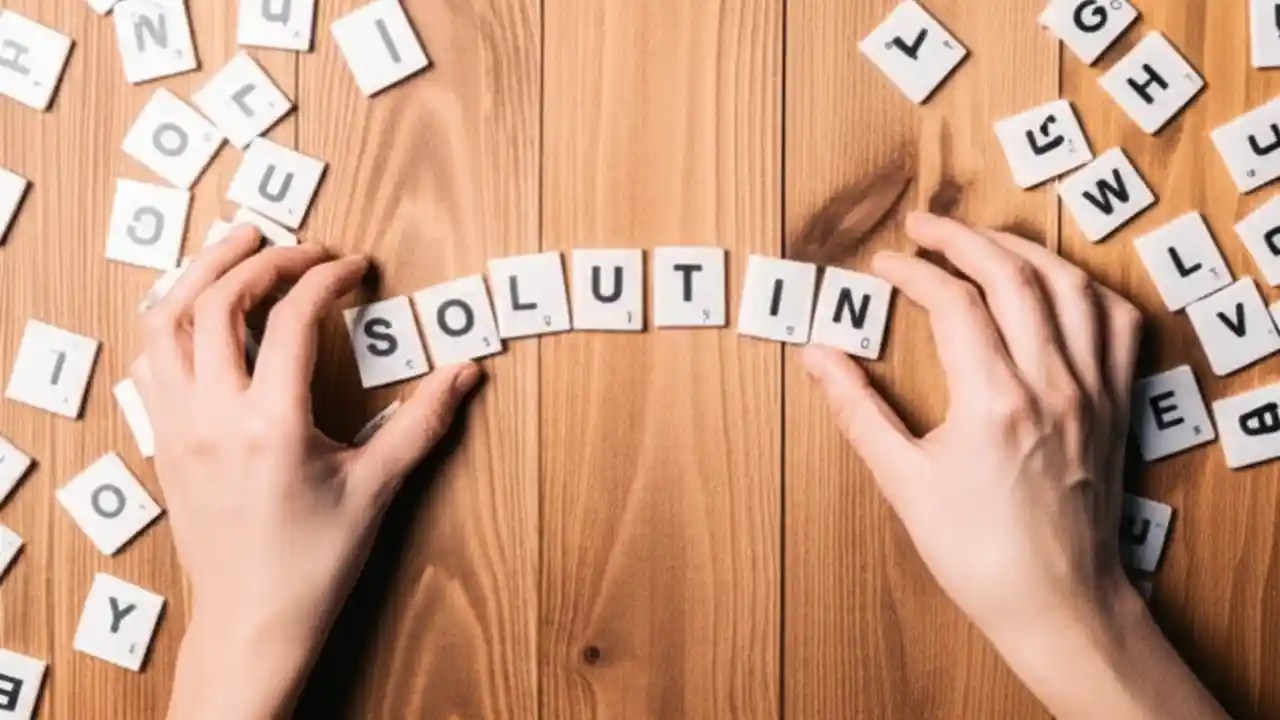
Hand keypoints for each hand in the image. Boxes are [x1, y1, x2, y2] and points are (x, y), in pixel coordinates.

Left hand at [132, 226, 480, 718]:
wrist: (252, 622)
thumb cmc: (314, 562)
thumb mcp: (377, 489)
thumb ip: (423, 424)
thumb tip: (465, 372)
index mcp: (271, 424)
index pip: (293, 318)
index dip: (326, 279)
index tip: (353, 268)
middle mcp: (213, 416)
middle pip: (219, 302)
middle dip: (262, 260)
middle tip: (300, 246)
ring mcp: (178, 427)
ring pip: (166, 323)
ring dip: (200, 274)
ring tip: (236, 246)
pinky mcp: (163, 441)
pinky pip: (149, 362)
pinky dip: (171, 323)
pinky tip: (200, 314)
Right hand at [803, 212, 1223, 718]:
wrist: (1058, 604)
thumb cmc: (978, 554)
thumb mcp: (902, 482)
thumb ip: (858, 411)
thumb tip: (817, 357)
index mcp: (994, 402)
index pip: (954, 302)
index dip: (913, 272)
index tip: (883, 266)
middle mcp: (1051, 384)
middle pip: (1013, 276)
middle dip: (963, 239)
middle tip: (924, 226)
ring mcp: (1092, 390)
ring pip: (1069, 287)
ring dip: (1023, 251)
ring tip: (983, 240)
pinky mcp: (1114, 404)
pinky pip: (1118, 323)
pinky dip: (1086, 289)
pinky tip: (1057, 286)